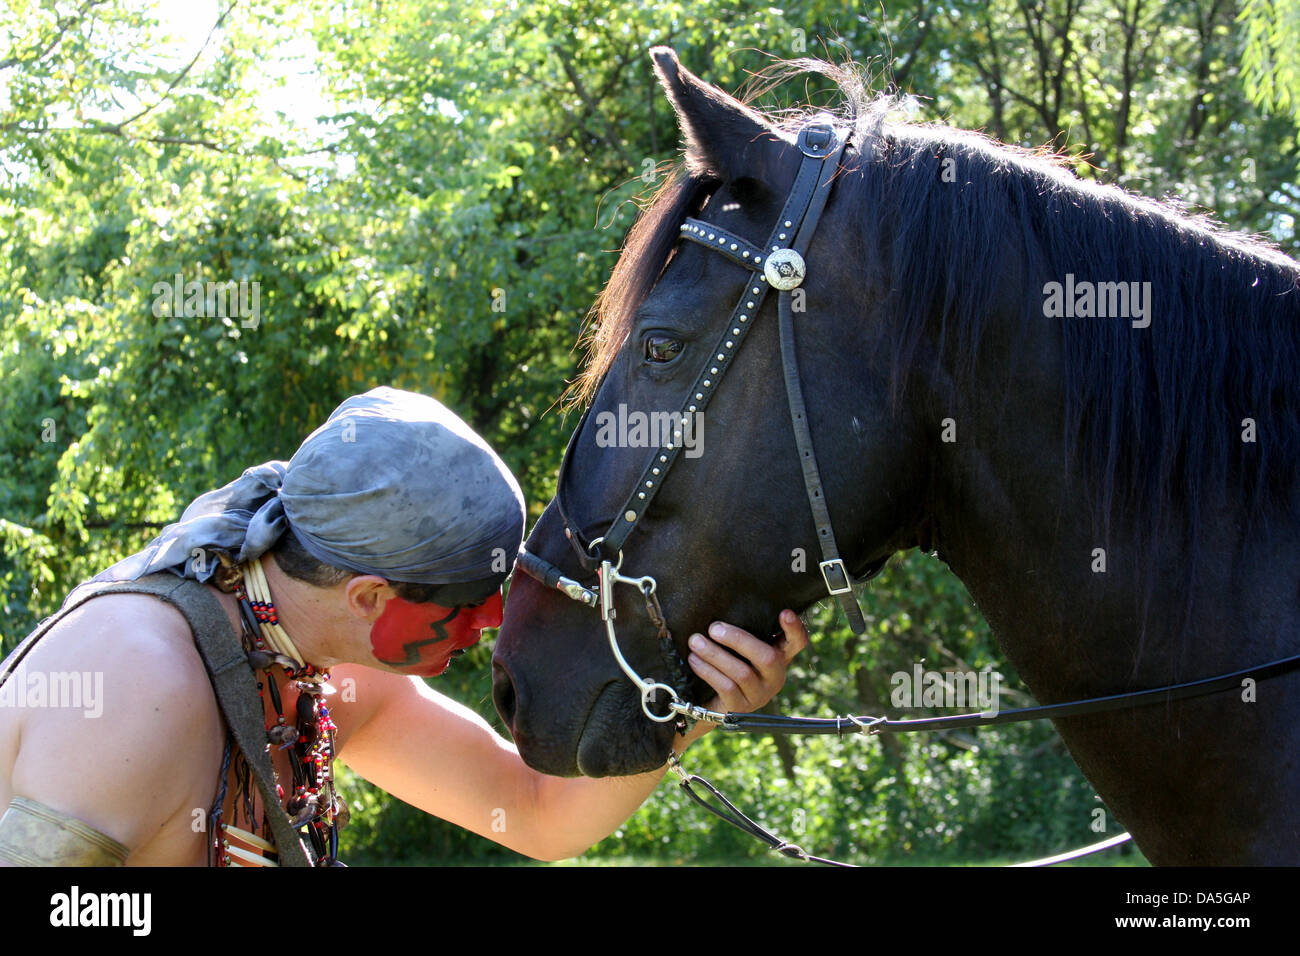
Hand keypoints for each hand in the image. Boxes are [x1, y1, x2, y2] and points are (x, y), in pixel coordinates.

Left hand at [685, 610, 808, 713]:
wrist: (713, 701)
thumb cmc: (730, 662)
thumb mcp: (742, 648)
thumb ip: (744, 632)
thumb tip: (722, 607)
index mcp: (780, 657)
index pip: (797, 642)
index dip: (794, 629)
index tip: (784, 612)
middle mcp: (775, 677)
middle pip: (767, 658)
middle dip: (738, 640)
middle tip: (713, 627)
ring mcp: (760, 695)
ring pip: (741, 673)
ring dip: (715, 654)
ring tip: (695, 641)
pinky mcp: (741, 707)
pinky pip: (726, 687)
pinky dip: (707, 671)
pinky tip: (694, 660)